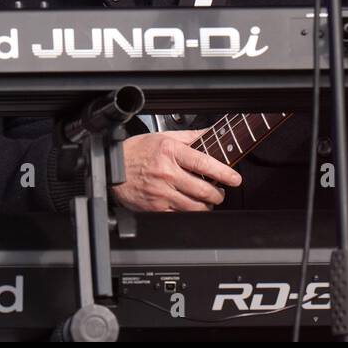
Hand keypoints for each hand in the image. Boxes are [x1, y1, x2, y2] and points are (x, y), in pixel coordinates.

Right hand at [111, 130, 242, 211]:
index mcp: (170, 152)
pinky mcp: (155, 208)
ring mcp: (160, 193)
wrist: (112, 168)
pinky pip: (179, 215)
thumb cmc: (137, 151)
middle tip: (221, 192)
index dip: (224, 172)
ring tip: (208, 201)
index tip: (235, 178)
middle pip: (202, 189)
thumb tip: (211, 132)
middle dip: (218, 194)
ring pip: (194, 206)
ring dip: (206, 205)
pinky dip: (190, 213)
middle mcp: (166, 173)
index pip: (204, 163)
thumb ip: (189, 136)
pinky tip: (191, 207)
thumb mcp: (163, 137)